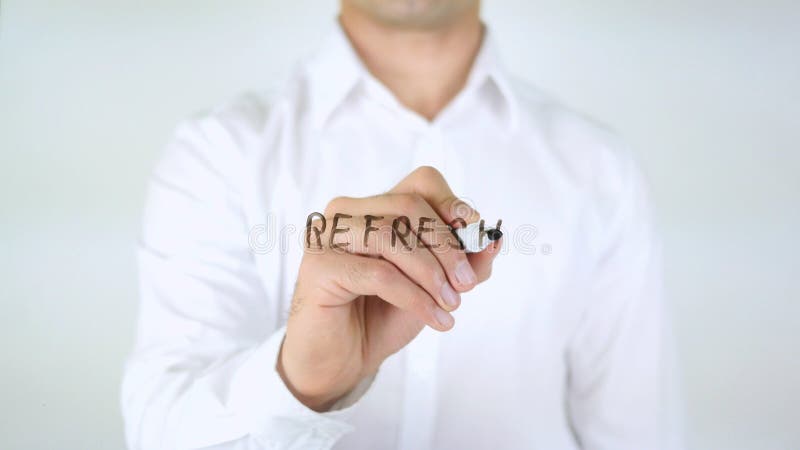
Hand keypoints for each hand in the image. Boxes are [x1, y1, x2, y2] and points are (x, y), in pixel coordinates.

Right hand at [278, 166, 501, 410]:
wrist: (343, 360)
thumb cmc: (384, 315)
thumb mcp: (436, 285)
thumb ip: (465, 262)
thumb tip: (494, 239)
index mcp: (374, 206)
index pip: (421, 183)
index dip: (453, 205)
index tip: (476, 241)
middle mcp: (347, 212)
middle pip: (408, 205)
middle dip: (447, 246)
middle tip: (466, 285)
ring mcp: (326, 235)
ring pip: (391, 236)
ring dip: (431, 273)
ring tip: (451, 304)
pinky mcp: (318, 267)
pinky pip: (379, 273)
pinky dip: (415, 297)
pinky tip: (435, 318)